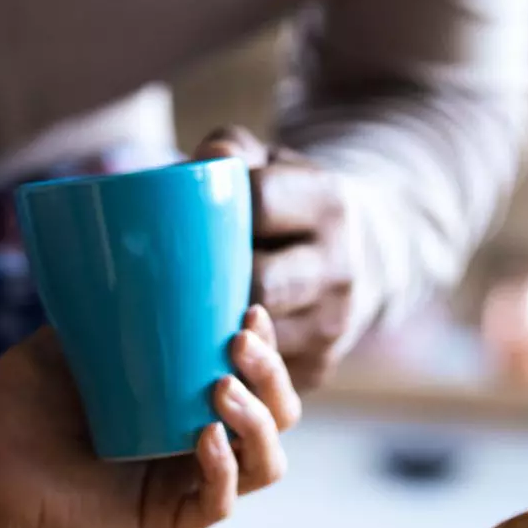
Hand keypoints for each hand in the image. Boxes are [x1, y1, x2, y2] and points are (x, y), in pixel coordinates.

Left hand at [0, 307, 299, 527]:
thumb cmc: (27, 392)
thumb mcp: (84, 332)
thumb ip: (123, 301)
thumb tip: (152, 241)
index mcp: (190, 397)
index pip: (258, 375)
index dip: (269, 346)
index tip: (249, 312)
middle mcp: (200, 440)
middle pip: (278, 415)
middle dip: (272, 377)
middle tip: (239, 344)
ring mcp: (186, 484)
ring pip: (266, 462)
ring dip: (257, 420)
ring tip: (220, 386)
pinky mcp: (166, 522)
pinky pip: (220, 503)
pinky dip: (225, 470)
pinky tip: (206, 436)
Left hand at [193, 127, 355, 391]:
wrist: (353, 255)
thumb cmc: (287, 204)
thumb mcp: (269, 164)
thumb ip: (230, 150)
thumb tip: (199, 165)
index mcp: (329, 203)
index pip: (261, 205)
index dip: (219, 211)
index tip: (193, 214)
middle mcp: (341, 267)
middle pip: (260, 284)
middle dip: (215, 283)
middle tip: (174, 278)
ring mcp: (333, 324)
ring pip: (259, 342)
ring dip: (214, 335)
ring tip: (181, 321)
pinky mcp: (319, 366)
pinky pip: (259, 377)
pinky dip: (227, 367)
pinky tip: (202, 351)